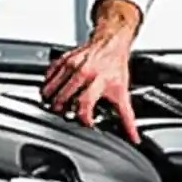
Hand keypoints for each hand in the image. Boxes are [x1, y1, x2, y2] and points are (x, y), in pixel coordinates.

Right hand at [39, 0, 141, 142]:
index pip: (85, 103)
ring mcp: (72, 65)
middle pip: (64, 98)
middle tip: (66, 115)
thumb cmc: (115, 68)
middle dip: (63, 111)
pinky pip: (48, 76)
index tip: (85, 122)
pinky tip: (53, 91)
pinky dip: (47, 86)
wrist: (110, 44)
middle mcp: (84, 72)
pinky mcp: (63, 59)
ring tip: (57, 107)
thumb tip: (133, 137)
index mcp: (100, 81)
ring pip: (52, 88)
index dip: (83, 117)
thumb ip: (127, 118)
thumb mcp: (123, 93)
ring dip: (52, 101)